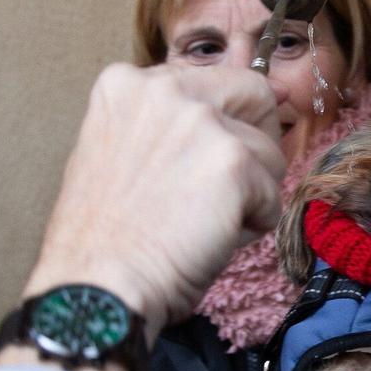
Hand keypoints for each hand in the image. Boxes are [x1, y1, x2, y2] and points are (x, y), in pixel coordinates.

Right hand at [23, 62, 283, 339]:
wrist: (97, 287)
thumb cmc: (99, 241)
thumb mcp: (111, 154)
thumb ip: (156, 128)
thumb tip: (216, 127)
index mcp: (125, 85)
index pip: (206, 83)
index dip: (218, 124)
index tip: (204, 161)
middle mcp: (164, 90)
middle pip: (252, 93)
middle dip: (255, 138)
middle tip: (236, 184)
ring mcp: (202, 123)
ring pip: (269, 152)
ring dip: (252, 193)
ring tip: (209, 226)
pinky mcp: (233, 163)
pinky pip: (273, 197)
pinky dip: (253, 227)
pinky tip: (212, 243)